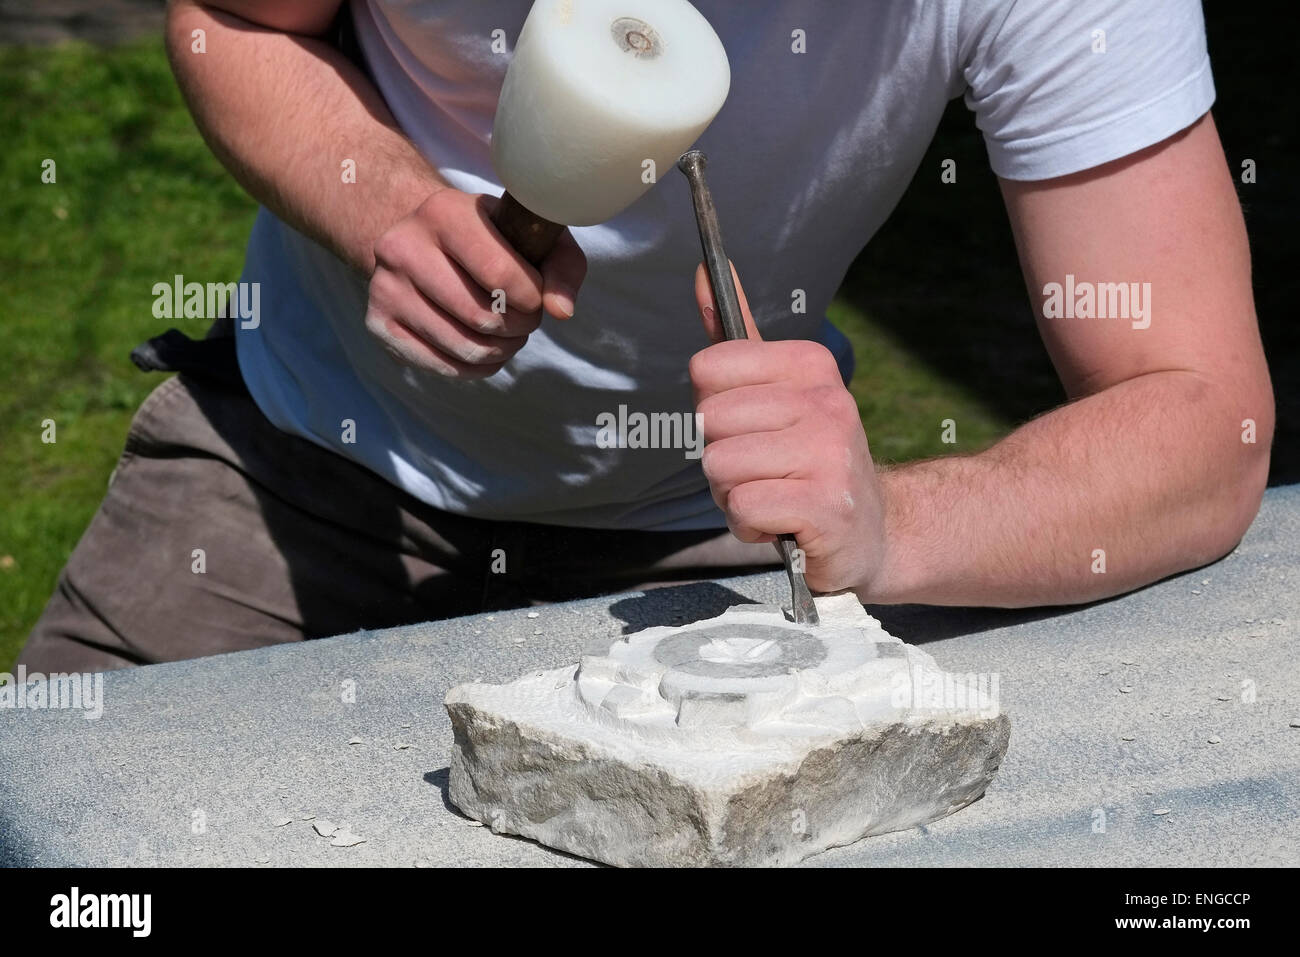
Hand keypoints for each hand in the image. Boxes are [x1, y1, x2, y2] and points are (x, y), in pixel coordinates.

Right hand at [365, 188, 586, 377]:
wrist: (423, 239)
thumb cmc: (489, 236)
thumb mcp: (530, 232)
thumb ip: (561, 265)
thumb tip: (561, 311)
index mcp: (443, 212)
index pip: (499, 275)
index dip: (531, 299)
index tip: (536, 297)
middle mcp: (403, 247)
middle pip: (482, 317)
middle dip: (518, 327)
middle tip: (524, 318)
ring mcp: (385, 288)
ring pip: (464, 347)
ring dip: (501, 350)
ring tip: (507, 333)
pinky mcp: (379, 324)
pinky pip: (443, 367)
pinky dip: (477, 367)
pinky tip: (485, 348)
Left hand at [689, 262, 887, 594]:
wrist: (870, 530)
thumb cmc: (805, 460)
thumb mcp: (776, 394)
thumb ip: (736, 340)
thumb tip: (705, 270)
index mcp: (810, 363)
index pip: (707, 369)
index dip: (713, 410)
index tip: (749, 427)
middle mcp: (826, 400)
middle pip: (708, 422)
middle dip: (721, 458)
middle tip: (762, 471)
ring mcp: (831, 452)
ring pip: (720, 467)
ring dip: (732, 495)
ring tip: (772, 496)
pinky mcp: (828, 505)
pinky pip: (743, 507)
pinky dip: (750, 525)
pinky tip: (781, 524)